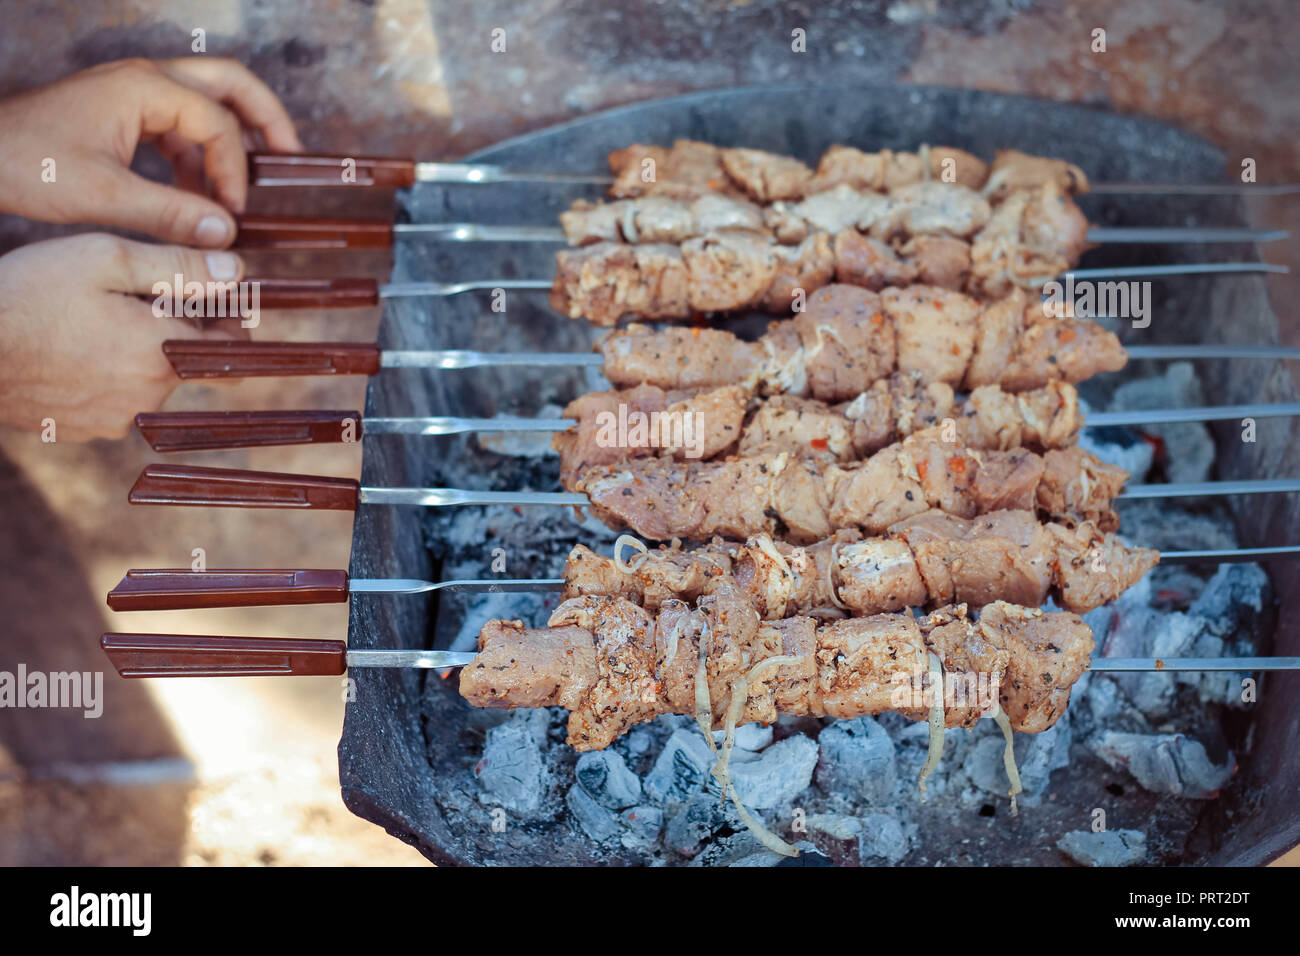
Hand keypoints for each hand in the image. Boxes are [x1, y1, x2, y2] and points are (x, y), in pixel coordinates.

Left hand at [0, 58, 300, 247]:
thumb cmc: (24, 163)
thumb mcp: (103, 195)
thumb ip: (171, 214)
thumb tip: (226, 234)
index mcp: (143, 88)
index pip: (217, 121)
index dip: (235, 169)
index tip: (234, 212)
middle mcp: (144, 80)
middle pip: (229, 83)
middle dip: (264, 118)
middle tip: (290, 156)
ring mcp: (133, 94)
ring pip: (206, 101)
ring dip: (231, 141)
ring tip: (245, 187)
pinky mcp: (122, 114)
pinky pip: (178, 125)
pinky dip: (198, 155)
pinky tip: (197, 195)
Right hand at [0, 234, 246, 440]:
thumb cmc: (29, 293)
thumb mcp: (105, 259)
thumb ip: (177, 266)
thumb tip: (235, 271)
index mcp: (163, 354)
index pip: (234, 349)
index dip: (230, 320)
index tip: (214, 298)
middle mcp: (148, 397)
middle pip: (187, 361)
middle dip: (175, 329)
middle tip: (136, 297)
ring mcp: (115, 419)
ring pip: (148, 379)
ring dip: (136, 351)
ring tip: (92, 320)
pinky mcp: (84, 429)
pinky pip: (113, 397)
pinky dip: (104, 373)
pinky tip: (70, 347)